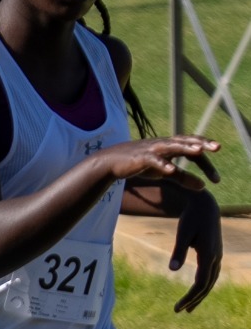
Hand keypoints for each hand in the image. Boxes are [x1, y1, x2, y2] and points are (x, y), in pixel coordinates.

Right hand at [95, 135, 221, 189]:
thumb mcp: (165, 172)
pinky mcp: (140, 158)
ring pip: (172, 145)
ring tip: (199, 151)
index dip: (206, 163)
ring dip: (185, 147)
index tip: (216, 179)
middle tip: (217, 148)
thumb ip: (183, 177)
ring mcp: (152, 149)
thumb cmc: (140, 165)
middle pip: (186, 141)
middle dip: (202, 144)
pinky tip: (170, 169)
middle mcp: (164, 144)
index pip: (194, 151)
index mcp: (172, 147)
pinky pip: (153, 160)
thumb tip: (204, 187)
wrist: (111, 162)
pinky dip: (161, 163)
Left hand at [169, 188, 222, 312]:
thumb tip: (172, 270)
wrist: (205, 205)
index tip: (177, 308)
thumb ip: (178, 251)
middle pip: (207, 285)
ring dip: (200, 294)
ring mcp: (217, 256)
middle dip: (194, 300)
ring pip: (211, 281)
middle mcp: (216, 258)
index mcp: (208, 255)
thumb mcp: (182, 234)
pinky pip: (211, 274)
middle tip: (180, 311)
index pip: (200, 284)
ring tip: (189, 307)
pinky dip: (204, 284)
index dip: (189, 298)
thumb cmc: (191, 218)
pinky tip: (197, 290)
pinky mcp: (215, 253)